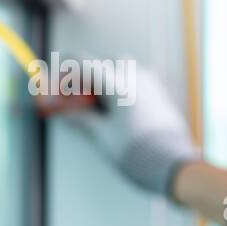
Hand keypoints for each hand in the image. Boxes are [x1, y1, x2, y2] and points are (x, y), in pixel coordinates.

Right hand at [63, 59, 199, 195]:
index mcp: (116, 83)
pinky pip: (131, 78)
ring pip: (116, 69)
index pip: (81, 62)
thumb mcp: (102, 135)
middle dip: (81, 78)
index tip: (54, 86)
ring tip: (91, 105)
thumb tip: (66, 113)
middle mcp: (134, 75)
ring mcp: (148, 80)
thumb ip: (81, 119)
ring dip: (100, 81)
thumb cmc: (136, 151)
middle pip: (98, 63)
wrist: (173, 163)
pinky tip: (111, 107)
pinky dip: (116, 86)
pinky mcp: (157, 90)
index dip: (63, 72)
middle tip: (70, 98)